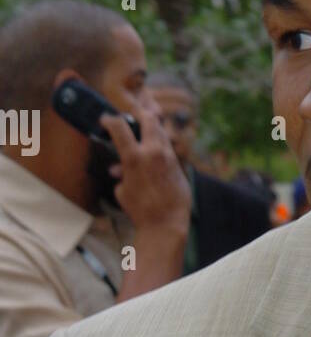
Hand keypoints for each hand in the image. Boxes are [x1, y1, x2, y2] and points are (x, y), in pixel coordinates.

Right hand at [99, 102, 190, 235]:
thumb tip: (117, 169)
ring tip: (143, 130)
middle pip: (149, 118)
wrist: (166, 224)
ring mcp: (169, 157)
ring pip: (161, 132)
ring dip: (151, 128)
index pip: (119, 127)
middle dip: (139, 112)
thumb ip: (121, 174)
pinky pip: (168, 149)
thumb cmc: (140, 211)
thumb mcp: (122, 191)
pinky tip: (153, 151)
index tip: (105, 119)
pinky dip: (159, 146)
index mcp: (135, 157)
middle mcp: (154, 152)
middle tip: (132, 114)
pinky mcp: (179, 165)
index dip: (109, 120)